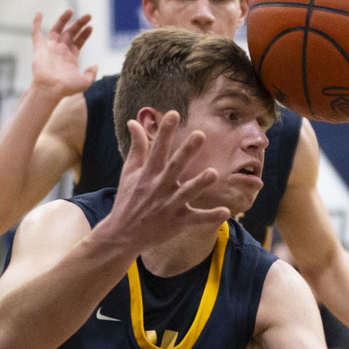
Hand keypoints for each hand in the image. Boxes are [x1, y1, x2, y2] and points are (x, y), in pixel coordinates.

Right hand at [30, 10, 96, 98]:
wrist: (50, 89)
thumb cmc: (66, 88)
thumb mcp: (84, 82)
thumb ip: (91, 74)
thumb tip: (95, 65)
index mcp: (70, 57)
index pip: (78, 41)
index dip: (85, 34)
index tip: (90, 27)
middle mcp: (60, 51)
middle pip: (70, 33)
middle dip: (79, 24)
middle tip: (88, 15)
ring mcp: (50, 48)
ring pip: (57, 29)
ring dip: (63, 19)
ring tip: (71, 10)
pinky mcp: (39, 47)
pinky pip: (36, 33)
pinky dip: (37, 23)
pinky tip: (39, 12)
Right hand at [100, 111, 229, 251]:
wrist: (123, 235)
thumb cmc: (128, 199)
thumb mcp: (129, 172)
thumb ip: (137, 147)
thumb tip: (133, 121)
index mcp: (148, 174)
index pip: (157, 149)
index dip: (165, 132)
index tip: (174, 114)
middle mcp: (159, 187)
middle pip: (175, 167)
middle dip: (187, 151)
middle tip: (200, 134)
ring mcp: (169, 205)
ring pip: (187, 193)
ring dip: (200, 183)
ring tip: (214, 173)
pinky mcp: (177, 222)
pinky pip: (196, 219)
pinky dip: (210, 216)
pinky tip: (226, 212)